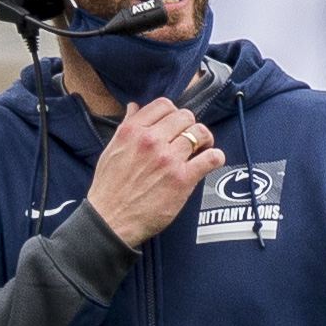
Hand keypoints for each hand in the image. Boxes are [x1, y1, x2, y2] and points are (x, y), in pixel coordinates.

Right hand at [87, 99, 224, 246]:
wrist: (110, 220)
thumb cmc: (109, 188)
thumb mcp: (111, 150)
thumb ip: (126, 127)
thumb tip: (134, 107)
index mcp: (133, 131)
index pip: (164, 105)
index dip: (173, 113)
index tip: (175, 125)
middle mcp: (151, 141)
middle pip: (185, 116)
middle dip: (189, 126)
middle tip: (189, 139)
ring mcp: (168, 159)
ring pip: (200, 133)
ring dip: (205, 140)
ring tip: (202, 149)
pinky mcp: (182, 179)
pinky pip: (211, 158)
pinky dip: (216, 157)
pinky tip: (213, 160)